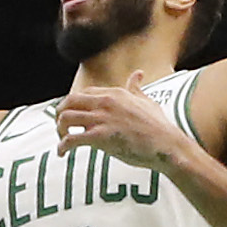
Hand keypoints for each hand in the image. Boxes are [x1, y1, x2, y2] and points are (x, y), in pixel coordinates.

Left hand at [56, 71, 192, 169]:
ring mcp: (102, 118)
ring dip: (59, 129)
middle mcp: (105, 102)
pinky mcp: (100, 137)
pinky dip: (62, 146)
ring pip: (65, 118)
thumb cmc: (159, 126)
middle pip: (69, 101)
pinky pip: (71, 139)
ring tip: (62, 140)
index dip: (74, 104)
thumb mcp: (147, 101)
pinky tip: (62, 153)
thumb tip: (138, 74)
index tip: (73, 114)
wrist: (167, 145)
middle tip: (61, 127)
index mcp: (115, 93)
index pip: (84, 92)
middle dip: (60, 114)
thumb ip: (137, 88)